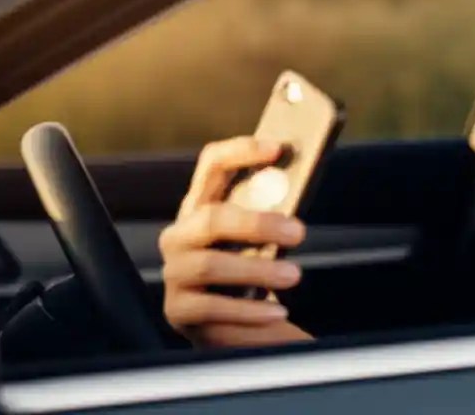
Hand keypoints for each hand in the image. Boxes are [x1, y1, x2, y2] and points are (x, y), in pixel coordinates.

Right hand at [159, 136, 313, 347]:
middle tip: (298, 232)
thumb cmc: (253, 272)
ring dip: (258, 270)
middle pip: (212, 218)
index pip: (212, 165)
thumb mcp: (263, 242)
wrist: (239, 326)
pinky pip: (212, 307)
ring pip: (211, 264)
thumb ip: (273, 217)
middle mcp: (181, 235)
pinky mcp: (178, 309)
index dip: (241, 152)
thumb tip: (299, 193)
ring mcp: (175, 272)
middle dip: (258, 224)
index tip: (277, 148)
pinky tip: (277, 310)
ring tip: (293, 275)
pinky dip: (249, 310)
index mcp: (202, 206)